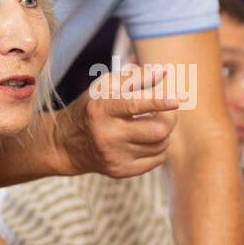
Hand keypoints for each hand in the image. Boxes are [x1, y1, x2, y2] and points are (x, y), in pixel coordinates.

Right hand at [59, 65, 179, 177]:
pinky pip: (157, 160)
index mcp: (101, 109)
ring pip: (161, 145)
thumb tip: (164, 72)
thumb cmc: (93, 108)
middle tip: (168, 110)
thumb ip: (135, 78)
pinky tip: (146, 139)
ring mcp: (114, 156)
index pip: (132, 105)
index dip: (157, 102)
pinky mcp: (120, 171)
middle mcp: (107, 135)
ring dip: (164, 132)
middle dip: (170, 118)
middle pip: (157, 130)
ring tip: (152, 123)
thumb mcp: (105, 86)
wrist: (68, 144)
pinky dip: (159, 148)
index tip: (175, 100)